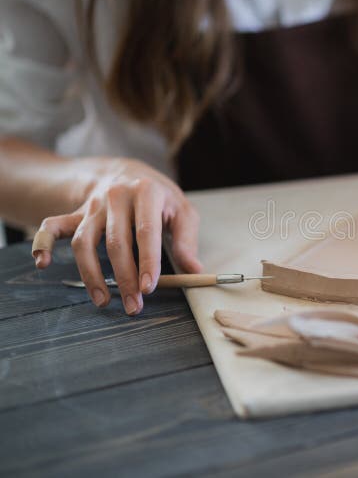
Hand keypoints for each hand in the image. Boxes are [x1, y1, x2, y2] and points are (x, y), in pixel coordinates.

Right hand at [32, 158, 202, 314]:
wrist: (128, 172)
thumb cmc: (160, 198)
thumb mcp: (182, 211)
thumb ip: (187, 240)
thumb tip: (194, 270)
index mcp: (146, 193)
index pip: (145, 232)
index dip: (147, 262)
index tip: (148, 288)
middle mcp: (116, 197)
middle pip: (115, 243)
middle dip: (124, 278)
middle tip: (133, 305)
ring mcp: (93, 206)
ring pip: (84, 242)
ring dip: (91, 275)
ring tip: (103, 300)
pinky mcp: (76, 214)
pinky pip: (53, 227)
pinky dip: (43, 243)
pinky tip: (42, 264)